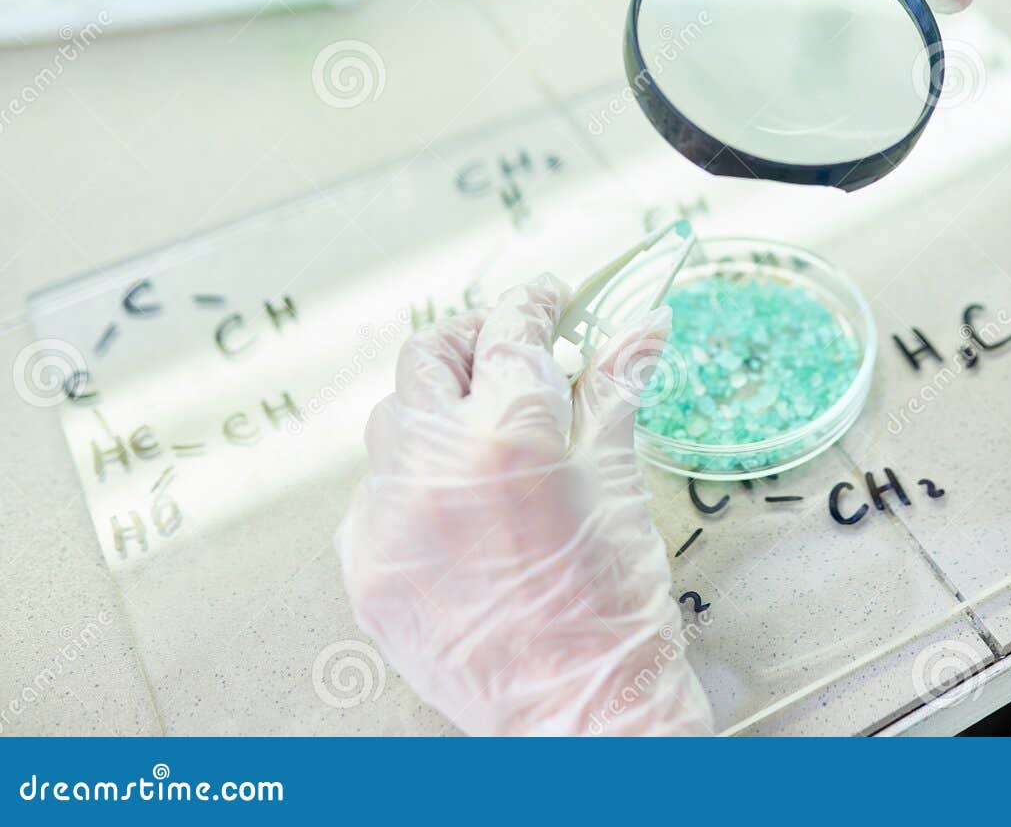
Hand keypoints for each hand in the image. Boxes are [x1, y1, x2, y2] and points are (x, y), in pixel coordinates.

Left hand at [334, 277, 712, 735]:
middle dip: (472, 343)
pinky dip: (414, 481)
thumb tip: (642, 328)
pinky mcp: (365, 565)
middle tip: (512, 354)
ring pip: (393, 421)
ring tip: (486, 435)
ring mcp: (387, 518)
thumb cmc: (612, 604)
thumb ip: (614, 391)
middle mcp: (431, 465)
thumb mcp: (619, 482)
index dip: (534, 303)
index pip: (509, 328)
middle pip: (429, 357)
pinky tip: (459, 505)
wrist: (576, 712)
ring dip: (436, 410)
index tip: (550, 301)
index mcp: (507, 433)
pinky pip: (377, 494)